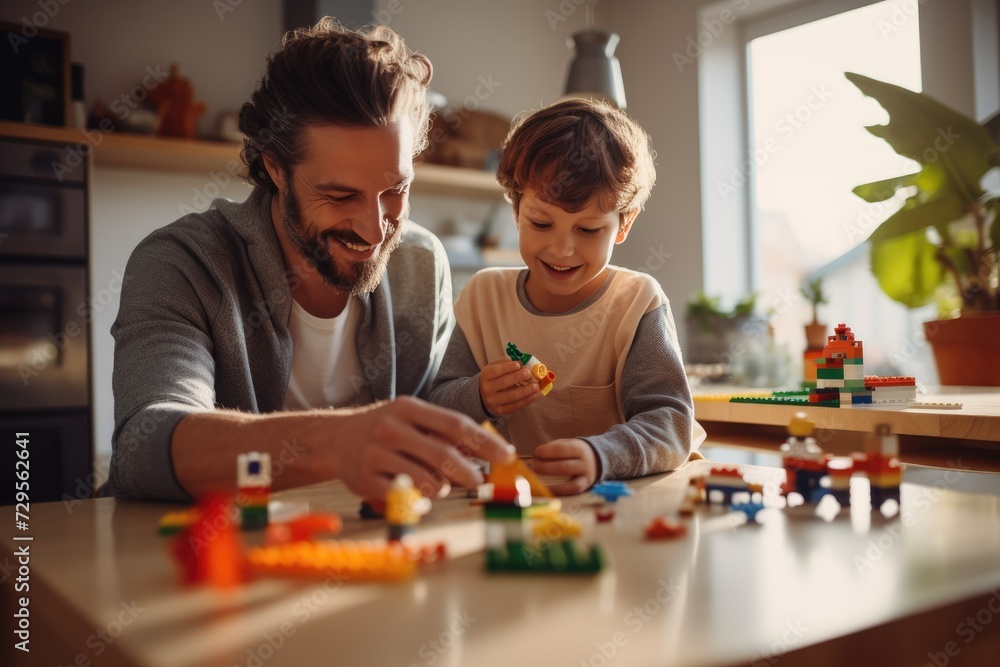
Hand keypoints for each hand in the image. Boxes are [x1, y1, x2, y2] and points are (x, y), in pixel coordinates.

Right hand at [329, 396, 515, 500]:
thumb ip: (443, 432)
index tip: (506, 456)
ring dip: (442, 488)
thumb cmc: (385, 429)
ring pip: (426, 480)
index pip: (455, 425)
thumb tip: (486, 448)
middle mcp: (390, 428)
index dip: (484, 442)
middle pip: (442, 454)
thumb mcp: (411, 419)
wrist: (335, 439)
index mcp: (407, 408)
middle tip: (478, 481)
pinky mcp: (364, 480)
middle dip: (468, 472)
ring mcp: (375, 454)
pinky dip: (420, 500)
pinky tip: (420, 496)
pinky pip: (405, 497)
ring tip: (440, 486)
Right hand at [479, 359, 539, 415]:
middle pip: (504, 383)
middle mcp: (487, 389)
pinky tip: (534, 395)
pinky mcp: (500, 410)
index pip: (497, 371)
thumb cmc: (494, 378)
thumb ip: (507, 365)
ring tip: (536, 386)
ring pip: (511, 396)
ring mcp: (493, 401)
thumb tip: (524, 365)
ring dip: (525, 391)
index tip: (519, 365)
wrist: (484, 395)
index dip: (508, 367)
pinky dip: (526, 401)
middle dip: (518, 377)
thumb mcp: (496, 367)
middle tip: (529, 374)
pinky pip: (514, 406)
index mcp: (486, 375)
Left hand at [532, 438, 598, 494]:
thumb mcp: (568, 443)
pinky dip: (557, 490)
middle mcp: (584, 463)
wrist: (595, 460)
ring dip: (550, 481)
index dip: (546, 451)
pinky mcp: (584, 486)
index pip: (561, 449)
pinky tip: (546, 488)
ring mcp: (586, 476)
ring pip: (568, 481)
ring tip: (537, 478)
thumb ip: (554, 447)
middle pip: (563, 467)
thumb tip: (538, 455)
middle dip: (546, 467)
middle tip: (535, 466)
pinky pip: (570, 490)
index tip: (537, 452)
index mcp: (579, 448)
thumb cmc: (574, 452)